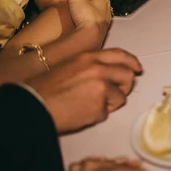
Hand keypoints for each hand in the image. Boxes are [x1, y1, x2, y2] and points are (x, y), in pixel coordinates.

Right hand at [26, 48, 141, 133]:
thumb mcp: (70, 66)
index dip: (132, 62)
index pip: (120, 55)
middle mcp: (98, 69)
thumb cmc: (46, 89)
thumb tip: (111, 73)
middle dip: (125, 87)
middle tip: (114, 94)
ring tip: (88, 104)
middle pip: (127, 76)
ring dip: (109, 104)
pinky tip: (81, 113)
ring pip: (120, 98)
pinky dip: (96, 116)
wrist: (32, 106)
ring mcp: (100, 87)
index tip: (138, 69)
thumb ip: (92, 67)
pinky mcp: (99, 107)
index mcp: (89, 57)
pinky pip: (106, 113)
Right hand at [56, 0, 110, 41]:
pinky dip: (84, 21)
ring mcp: (103, 21)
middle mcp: (106, 10)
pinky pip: (91, 23)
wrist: (90, 38)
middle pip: (92, 2)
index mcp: (103, 0)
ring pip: (92, 13)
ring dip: (83, 12)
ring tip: (73, 13)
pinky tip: (77, 23)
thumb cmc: (86, 17)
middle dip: (82, 1)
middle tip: (71, 2)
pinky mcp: (98, 31)